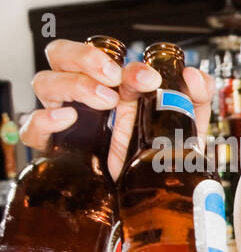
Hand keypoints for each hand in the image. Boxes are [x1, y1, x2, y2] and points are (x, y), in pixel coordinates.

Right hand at [21, 39, 214, 179]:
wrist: (152, 196)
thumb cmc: (163, 155)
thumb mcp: (188, 124)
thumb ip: (197, 96)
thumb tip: (192, 75)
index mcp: (113, 85)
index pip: (99, 55)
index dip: (116, 55)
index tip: (146, 75)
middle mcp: (85, 96)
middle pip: (61, 56)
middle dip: (85, 57)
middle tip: (113, 77)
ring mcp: (68, 119)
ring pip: (45, 83)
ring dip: (74, 85)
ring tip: (106, 101)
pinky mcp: (57, 148)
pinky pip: (33, 127)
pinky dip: (45, 118)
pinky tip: (68, 118)